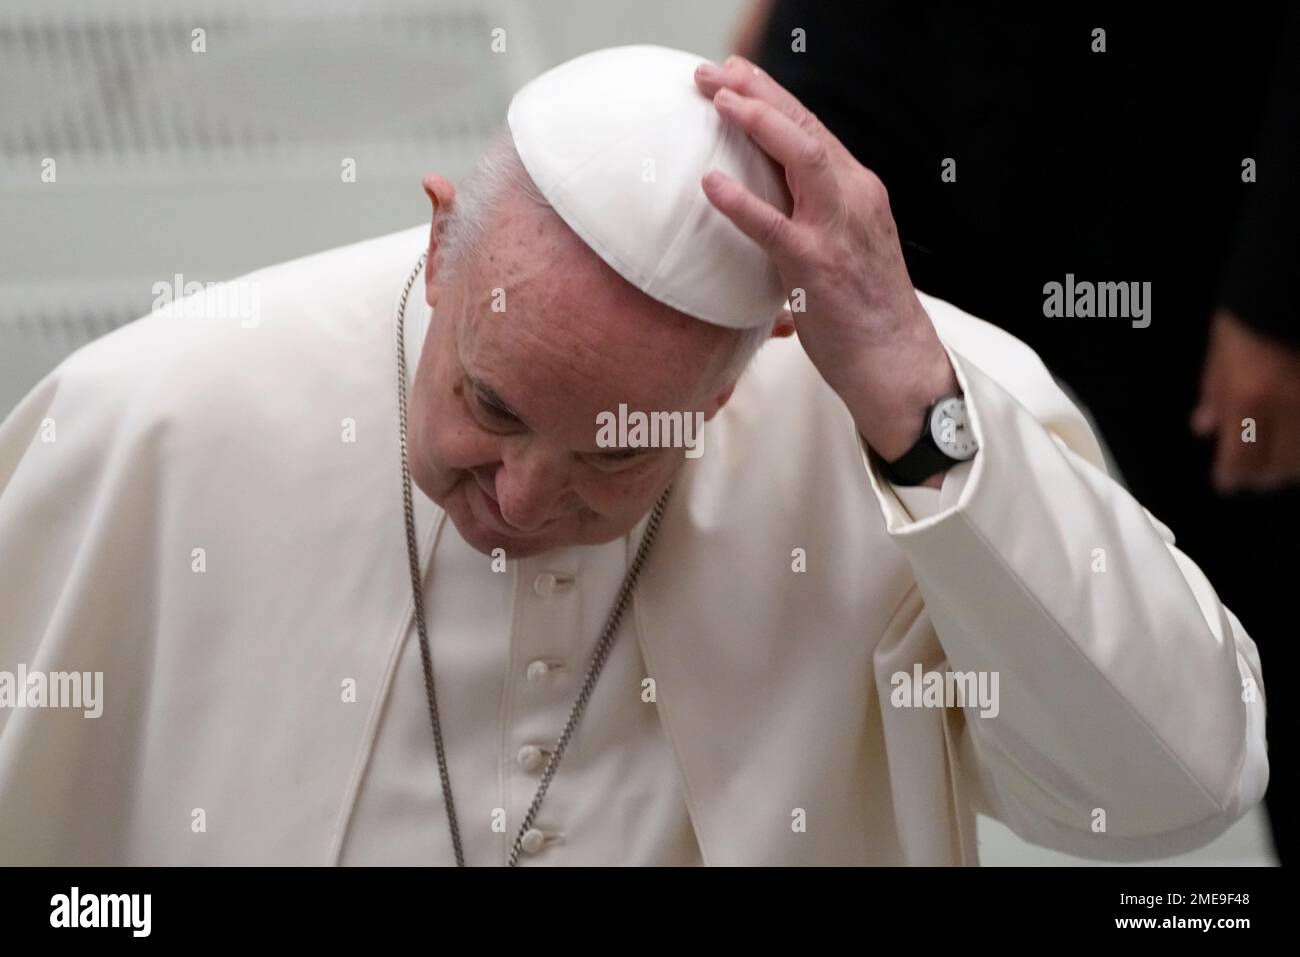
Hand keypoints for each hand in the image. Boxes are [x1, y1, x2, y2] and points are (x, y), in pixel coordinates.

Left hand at [693, 55, 956, 463]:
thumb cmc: (864, 312)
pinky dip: (741, 200)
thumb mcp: (842, 250)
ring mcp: (838, 230)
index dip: (773, 98)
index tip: (736, 76)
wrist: (896, 361)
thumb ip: (810, 220)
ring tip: (720, 99)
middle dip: (759, 92)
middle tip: (714, 72)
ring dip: (759, 122)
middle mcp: (853, 199)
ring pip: (803, 157)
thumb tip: (764, 207)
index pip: (812, 130)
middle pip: (805, 128)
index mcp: (857, 192)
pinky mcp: (818, 266)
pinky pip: (773, 225)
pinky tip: (710, 182)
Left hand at [1191, 309, 1299, 492]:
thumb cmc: (1251, 310)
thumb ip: (1214, 393)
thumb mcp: (1221, 350)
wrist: (1290, 280)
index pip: (1240, 460)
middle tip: (1255, 474)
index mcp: (1249, 397)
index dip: (1232, 477)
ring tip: (1280, 461)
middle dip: (1264, 475)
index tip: (1228, 481)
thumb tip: (1204, 427)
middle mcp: (1288, 405)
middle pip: (1279, 466)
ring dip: (1293, 465)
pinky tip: (1297, 436)